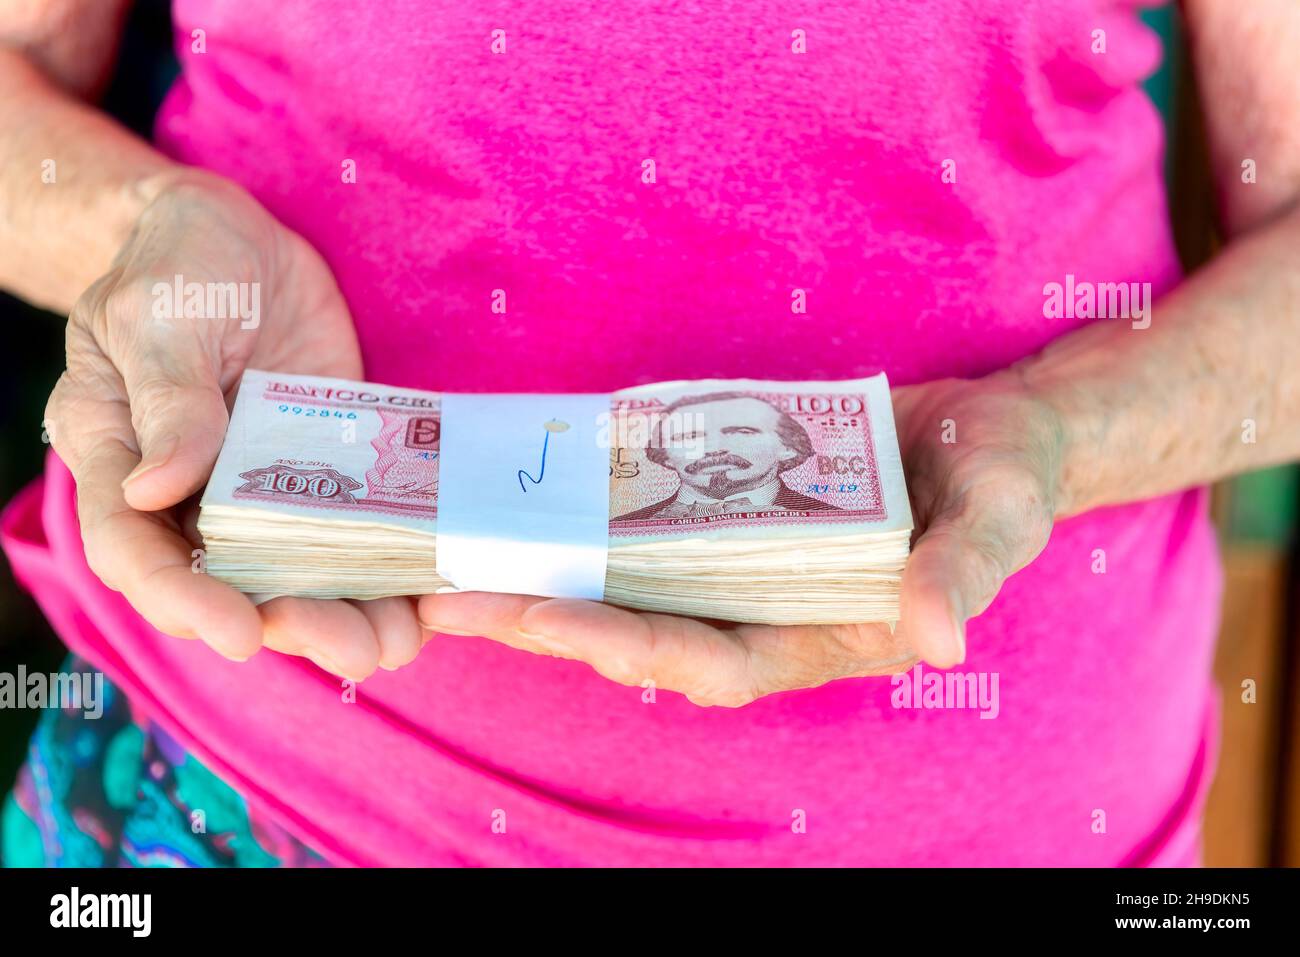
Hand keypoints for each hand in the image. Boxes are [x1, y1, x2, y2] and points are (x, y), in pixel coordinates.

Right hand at [45, 170, 425, 678]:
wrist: (246, 236)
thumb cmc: (182, 261)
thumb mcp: (163, 316)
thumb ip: (168, 398)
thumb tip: (153, 490)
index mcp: (118, 456)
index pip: (133, 549)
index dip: (183, 598)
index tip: (239, 632)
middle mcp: (185, 492)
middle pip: (226, 582)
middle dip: (290, 623)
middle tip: (351, 650)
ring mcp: (257, 488)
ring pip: (292, 572)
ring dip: (345, 613)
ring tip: (395, 643)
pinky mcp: (321, 473)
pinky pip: (348, 530)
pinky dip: (383, 566)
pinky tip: (425, 592)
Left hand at [418, 371, 1064, 705]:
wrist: (989, 430)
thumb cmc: (1003, 479)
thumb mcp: (998, 518)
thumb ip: (962, 571)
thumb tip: (937, 637)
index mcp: (819, 636)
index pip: (707, 661)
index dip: (626, 648)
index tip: (544, 623)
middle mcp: (764, 609)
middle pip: (641, 630)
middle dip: (549, 621)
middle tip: (451, 601)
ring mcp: (739, 561)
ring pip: (629, 583)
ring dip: (548, 576)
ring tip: (459, 559)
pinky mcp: (726, 511)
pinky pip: (647, 525)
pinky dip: (589, 520)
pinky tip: (528, 498)